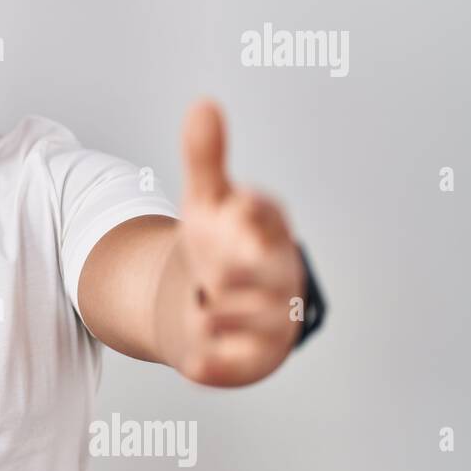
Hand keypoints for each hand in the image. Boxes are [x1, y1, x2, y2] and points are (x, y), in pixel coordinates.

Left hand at [171, 98, 305, 385]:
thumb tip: (203, 104)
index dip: (254, 211)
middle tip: (223, 267)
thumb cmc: (219, 244)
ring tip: (204, 311)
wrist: (214, 302)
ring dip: (229, 316)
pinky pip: (233, 366)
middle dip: (250, 269)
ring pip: (258, 322)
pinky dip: (214, 364)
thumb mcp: (207, 202)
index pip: (270, 218)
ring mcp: (266, 321)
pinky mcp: (246, 360)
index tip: (236, 200)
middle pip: (274, 272)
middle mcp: (276, 277)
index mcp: (268, 234)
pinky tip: (194, 362)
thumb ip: (206, 158)